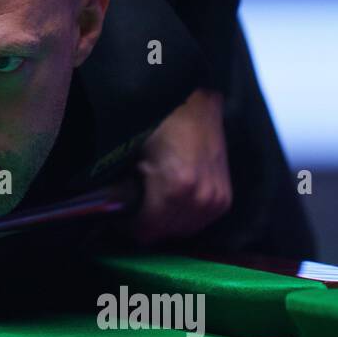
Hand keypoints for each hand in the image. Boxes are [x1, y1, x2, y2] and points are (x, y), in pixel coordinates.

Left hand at [132, 88, 232, 243]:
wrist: (196, 105)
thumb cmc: (162, 122)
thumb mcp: (133, 153)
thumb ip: (123, 187)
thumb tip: (112, 208)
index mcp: (177, 188)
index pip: (148, 227)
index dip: (129, 225)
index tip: (119, 219)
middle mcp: (201, 198)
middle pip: (166, 231)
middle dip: (147, 224)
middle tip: (132, 212)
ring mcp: (217, 199)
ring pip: (183, 229)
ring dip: (166, 222)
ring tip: (151, 205)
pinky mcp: (225, 197)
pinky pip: (200, 221)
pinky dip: (183, 217)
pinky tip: (171, 203)